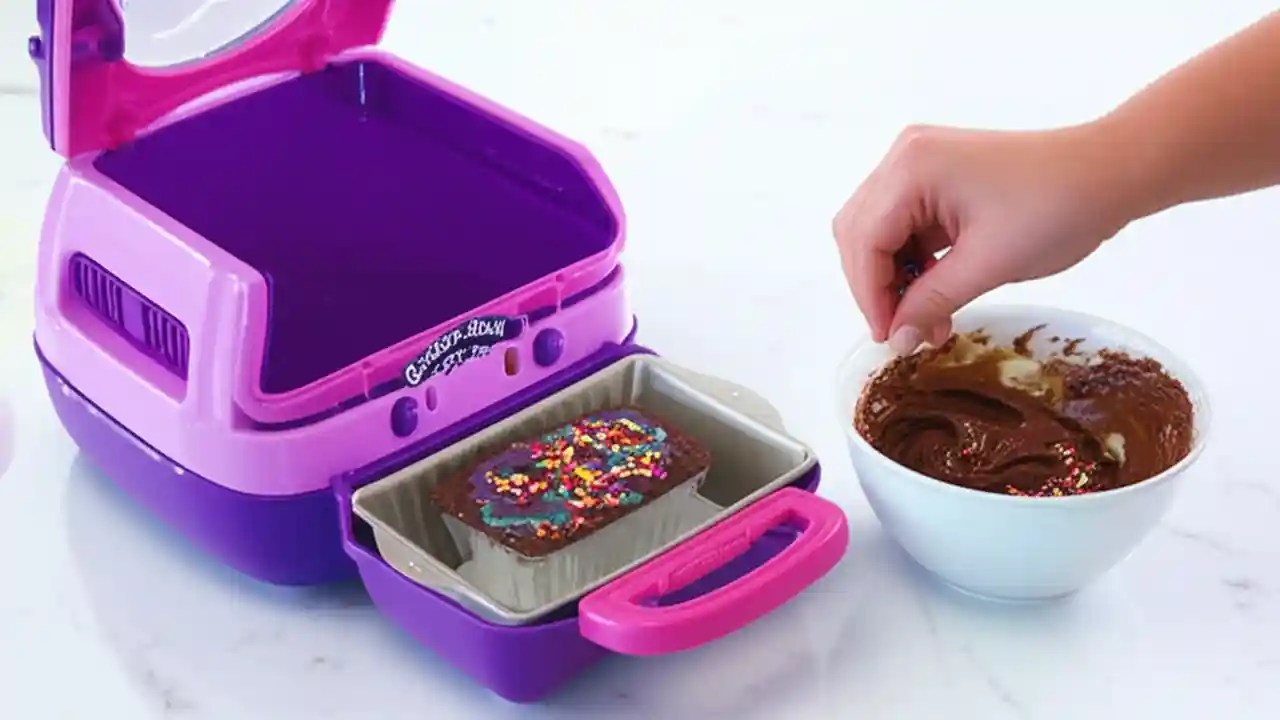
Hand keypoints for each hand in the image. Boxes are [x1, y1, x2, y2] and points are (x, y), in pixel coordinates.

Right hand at [832, 123, 1135, 353]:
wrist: (1112, 172)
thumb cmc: (1057, 208)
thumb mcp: (988, 265)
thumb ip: (932, 302)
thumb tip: (896, 341)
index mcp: (912, 169)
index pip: (864, 240)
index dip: (870, 295)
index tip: (889, 338)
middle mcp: (905, 157)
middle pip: (860, 233)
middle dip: (876, 287)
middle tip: (903, 332)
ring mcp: (920, 163)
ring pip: (877, 231)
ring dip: (894, 278)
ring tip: (925, 319)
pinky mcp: (937, 177)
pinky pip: (904, 225)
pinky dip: (912, 263)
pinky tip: (934, 295)